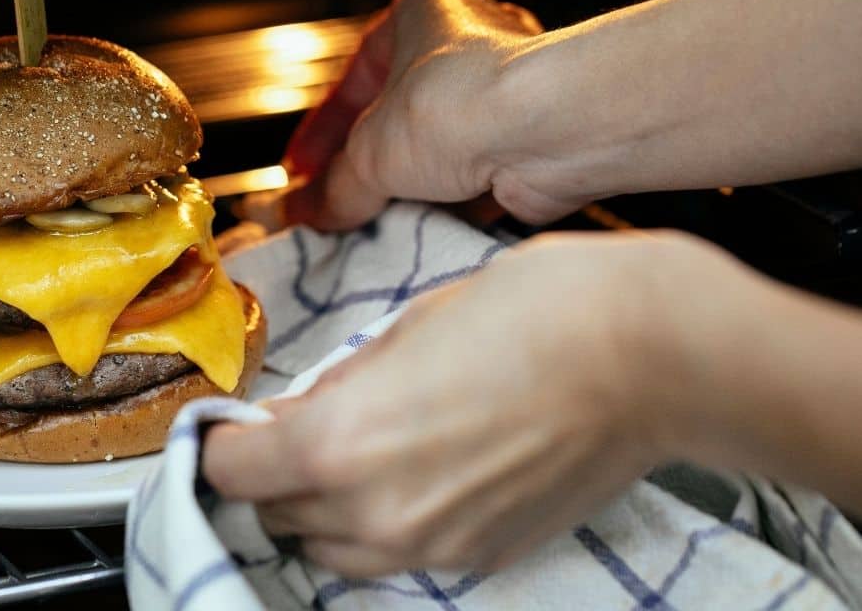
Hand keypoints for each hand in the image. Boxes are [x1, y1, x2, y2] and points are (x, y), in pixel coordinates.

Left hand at [202, 232, 736, 575]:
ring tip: (340, 455)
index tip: (229, 422)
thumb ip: (339, 383)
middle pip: (273, 515)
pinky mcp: (480, 556)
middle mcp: (375, 512)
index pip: (229, 471)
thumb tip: (302, 410)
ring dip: (314, 510)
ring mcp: (431, 546)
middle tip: (282, 432)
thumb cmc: (535, 314)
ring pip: (329, 550)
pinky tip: (403, 473)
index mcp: (338, 444)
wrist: (650, 354)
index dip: (221, 442)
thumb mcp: (406, 326)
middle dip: (266, 474)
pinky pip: (395, 557)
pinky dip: (377, 525)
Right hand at [281, 0, 564, 228]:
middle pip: (396, 115)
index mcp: (423, 9)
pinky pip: (473, 179)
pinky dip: (447, 207)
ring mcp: (504, 92)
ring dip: (407, 189)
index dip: (321, 133)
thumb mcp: (370, 153)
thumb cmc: (457, 105)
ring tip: (373, 224)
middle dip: (365, 164)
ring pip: (437, 150)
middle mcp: (468, 42)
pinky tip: (420, 231)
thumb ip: (335, 187)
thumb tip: (305, 215)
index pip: (355, 77)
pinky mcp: (531, 141)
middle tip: (333, 202)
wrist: (551, 133)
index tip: (301, 173)